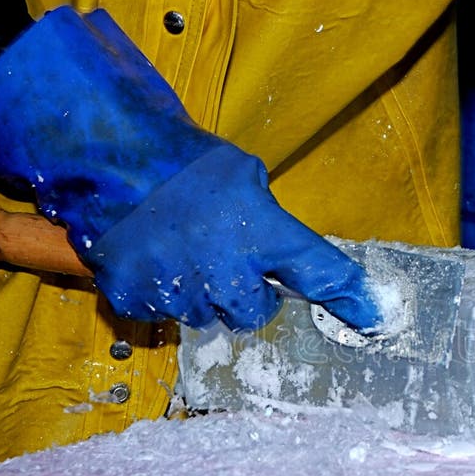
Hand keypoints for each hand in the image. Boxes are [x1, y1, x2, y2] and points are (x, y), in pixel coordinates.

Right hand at [87, 145, 380, 329]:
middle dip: (247, 296)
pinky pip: (163, 315)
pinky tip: (154, 261)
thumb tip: (283, 253)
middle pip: (256, 314)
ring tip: (182, 253)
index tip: (369, 314)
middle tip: (226, 262)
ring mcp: (179, 290)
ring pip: (207, 318)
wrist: (105, 156)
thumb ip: (268, 221)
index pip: (322, 273)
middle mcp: (226, 271)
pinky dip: (160, 294)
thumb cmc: (181, 160)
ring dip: (202, 296)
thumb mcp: (243, 176)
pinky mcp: (137, 300)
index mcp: (262, 232)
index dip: (349, 297)